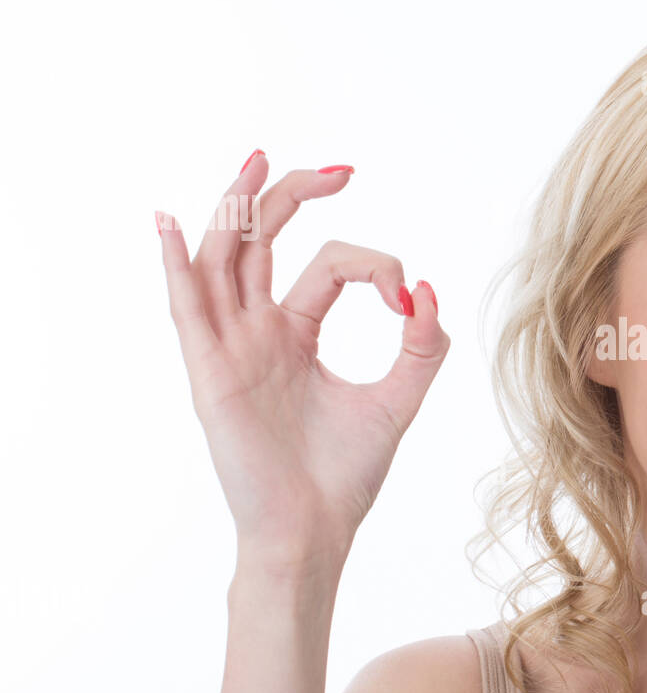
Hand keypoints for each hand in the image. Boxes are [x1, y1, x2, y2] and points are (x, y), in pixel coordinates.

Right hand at [155, 152, 448, 578]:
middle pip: (262, 242)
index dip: (375, 266)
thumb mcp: (397, 399)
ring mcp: (231, 348)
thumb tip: (427, 289)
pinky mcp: (210, 373)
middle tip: (338, 170)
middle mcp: (258, 331)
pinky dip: (177, 265)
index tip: (407, 300)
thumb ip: (421, 347)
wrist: (313, 530)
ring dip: (237, 209)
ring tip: (258, 162)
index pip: (329, 265)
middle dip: (292, 197)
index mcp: (297, 332)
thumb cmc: (345, 474)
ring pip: (222, 259)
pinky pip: (186, 310)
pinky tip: (173, 223)